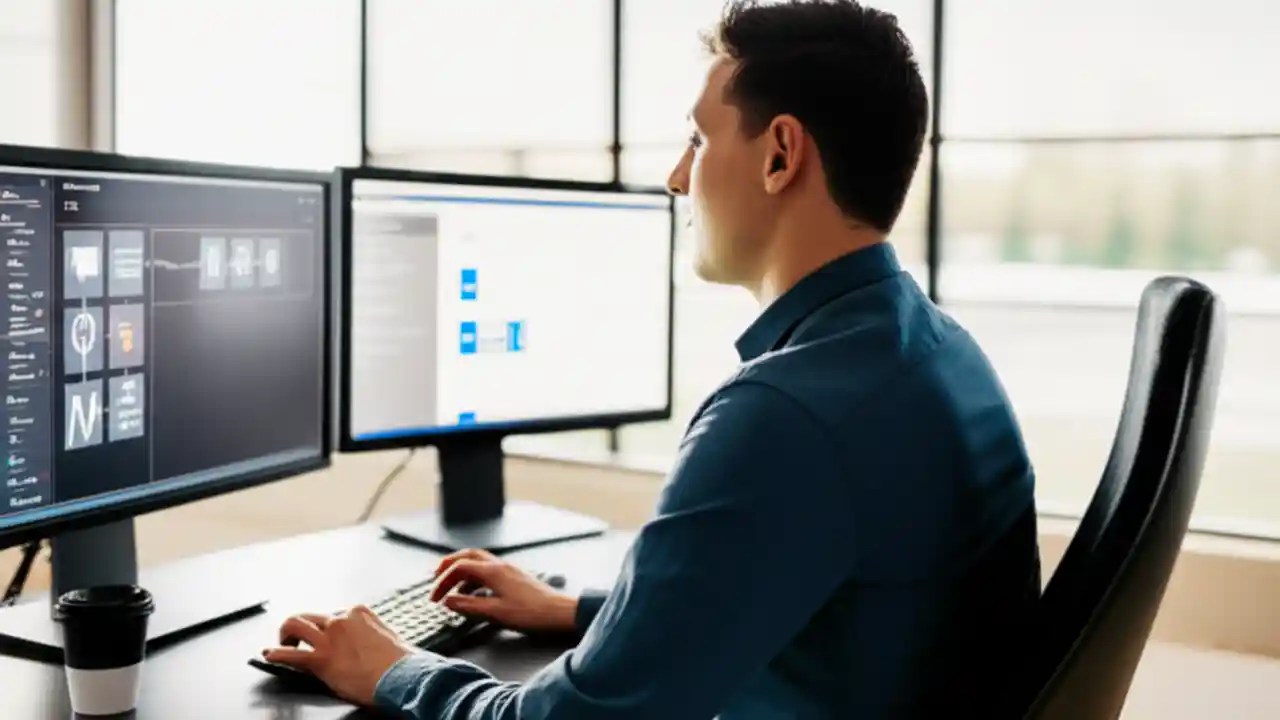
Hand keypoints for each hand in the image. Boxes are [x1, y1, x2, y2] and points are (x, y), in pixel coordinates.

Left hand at [262, 606, 415, 704]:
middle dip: (302, 625)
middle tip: (297, 637)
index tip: (329, 637)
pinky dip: (277, 654)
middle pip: (312, 615)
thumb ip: (373, 634)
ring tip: (282, 643)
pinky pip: (291, 654)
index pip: (335, 614)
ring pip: (296, 624)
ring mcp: (330, 637)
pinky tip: (270, 655)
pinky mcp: (321, 659)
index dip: (329, 627)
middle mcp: (342, 620)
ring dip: (285, 633)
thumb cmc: (400, 661)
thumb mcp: (388, 637)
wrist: (400, 676)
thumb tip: (371, 644)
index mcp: (360, 613)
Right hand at [431, 548, 577, 632]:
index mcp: (493, 571)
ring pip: (478, 561)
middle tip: (435, 577)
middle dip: (449, 565)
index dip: (443, 581)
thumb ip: (469, 606)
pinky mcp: (514, 577)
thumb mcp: (496, 612)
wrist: (559, 612)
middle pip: (468, 556)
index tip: (434, 597)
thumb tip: (448, 601)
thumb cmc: (532, 613)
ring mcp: (508, 569)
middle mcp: (500, 565)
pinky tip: (474, 592)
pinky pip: (488, 570)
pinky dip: (475, 577)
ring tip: (452, 586)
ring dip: (462, 570)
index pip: (460, 567)